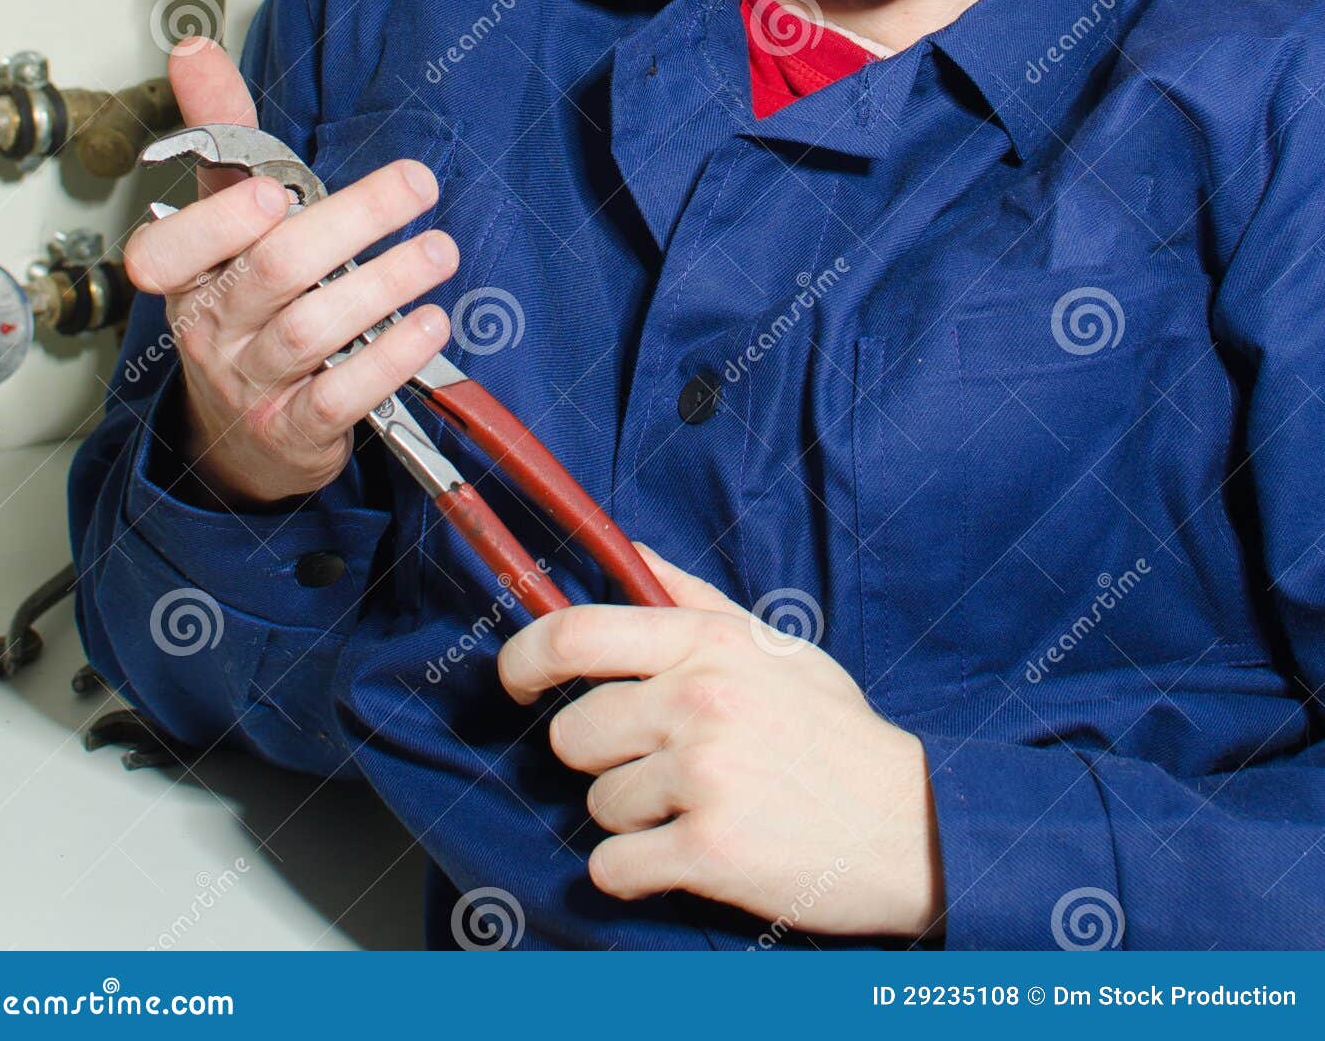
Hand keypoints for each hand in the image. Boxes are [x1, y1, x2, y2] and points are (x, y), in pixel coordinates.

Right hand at [122, 35, 459, 506]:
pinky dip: (388, 359)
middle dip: (350, 222)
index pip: (168, 250)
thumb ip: (221, 137)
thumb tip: (196, 48)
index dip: (217, 222)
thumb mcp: (227, 222)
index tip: (273, 190)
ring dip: (383, 284)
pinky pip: (340, 395)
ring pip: (311, 329)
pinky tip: (430, 324)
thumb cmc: (247, 307)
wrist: (246, 434)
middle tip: (417, 184)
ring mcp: (252, 382)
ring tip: (439, 251)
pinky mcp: (295, 430)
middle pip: (273, 270)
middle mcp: (213, 327)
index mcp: (189, 272)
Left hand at [497, 543, 944, 940]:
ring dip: (630, 818)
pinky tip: (683, 856)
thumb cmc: (835, 732)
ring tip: (695, 809)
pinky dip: (635, 872)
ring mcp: (703, 777)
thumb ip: (692, 600)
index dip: (523, 657)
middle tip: (655, 766)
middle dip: (598, 758)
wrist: (911, 822)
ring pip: (597, 805)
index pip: (576, 634)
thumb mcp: (774, 645)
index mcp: (707, 646)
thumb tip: (631, 553)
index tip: (514, 680)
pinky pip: (615, 866)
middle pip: (573, 734)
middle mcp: (698, 702)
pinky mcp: (710, 851)